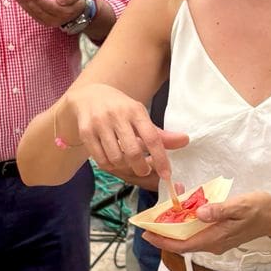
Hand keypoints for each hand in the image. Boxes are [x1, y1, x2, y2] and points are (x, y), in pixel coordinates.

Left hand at [13, 0, 88, 28]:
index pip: (48, 5)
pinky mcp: (44, 22)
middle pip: (38, 9)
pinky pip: (33, 15)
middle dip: (26, 0)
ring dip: (23, 3)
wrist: (76, 11)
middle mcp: (56, 19)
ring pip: (34, 13)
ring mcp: (49, 22)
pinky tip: (19, 0)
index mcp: (64, 11)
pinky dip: (25, 7)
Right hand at [60, 84, 188, 179]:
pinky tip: (112, 159)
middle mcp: (117, 116)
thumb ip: (160, 133)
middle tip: (145, 170)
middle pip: (133, 152)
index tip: (167, 174)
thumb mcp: (140, 115)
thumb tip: (184, 141)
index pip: (152, 138)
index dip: (161, 159)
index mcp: (135, 110)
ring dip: (124, 166)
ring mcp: (99, 124)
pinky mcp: (86, 132)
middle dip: (142, 167)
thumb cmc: (120, 109)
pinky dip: (109, 165)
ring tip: (127, 161)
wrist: (88, 96)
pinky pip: (101, 159)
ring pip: (116, 158)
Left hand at [144, 192, 270, 255]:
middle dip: (164, 231)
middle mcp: (213, 243)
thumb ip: (219, 210)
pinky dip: (188, 220)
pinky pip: (198, 230)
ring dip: (176, 224)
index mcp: (215, 238)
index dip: (162, 241)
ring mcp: (216, 240)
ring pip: (189, 236)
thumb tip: (199, 213)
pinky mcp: (219, 234)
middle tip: (150, 218)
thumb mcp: (241, 206)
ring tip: (167, 207)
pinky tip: (187, 205)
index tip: (146, 233)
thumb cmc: (260, 209)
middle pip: (182, 242)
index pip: (182, 245)